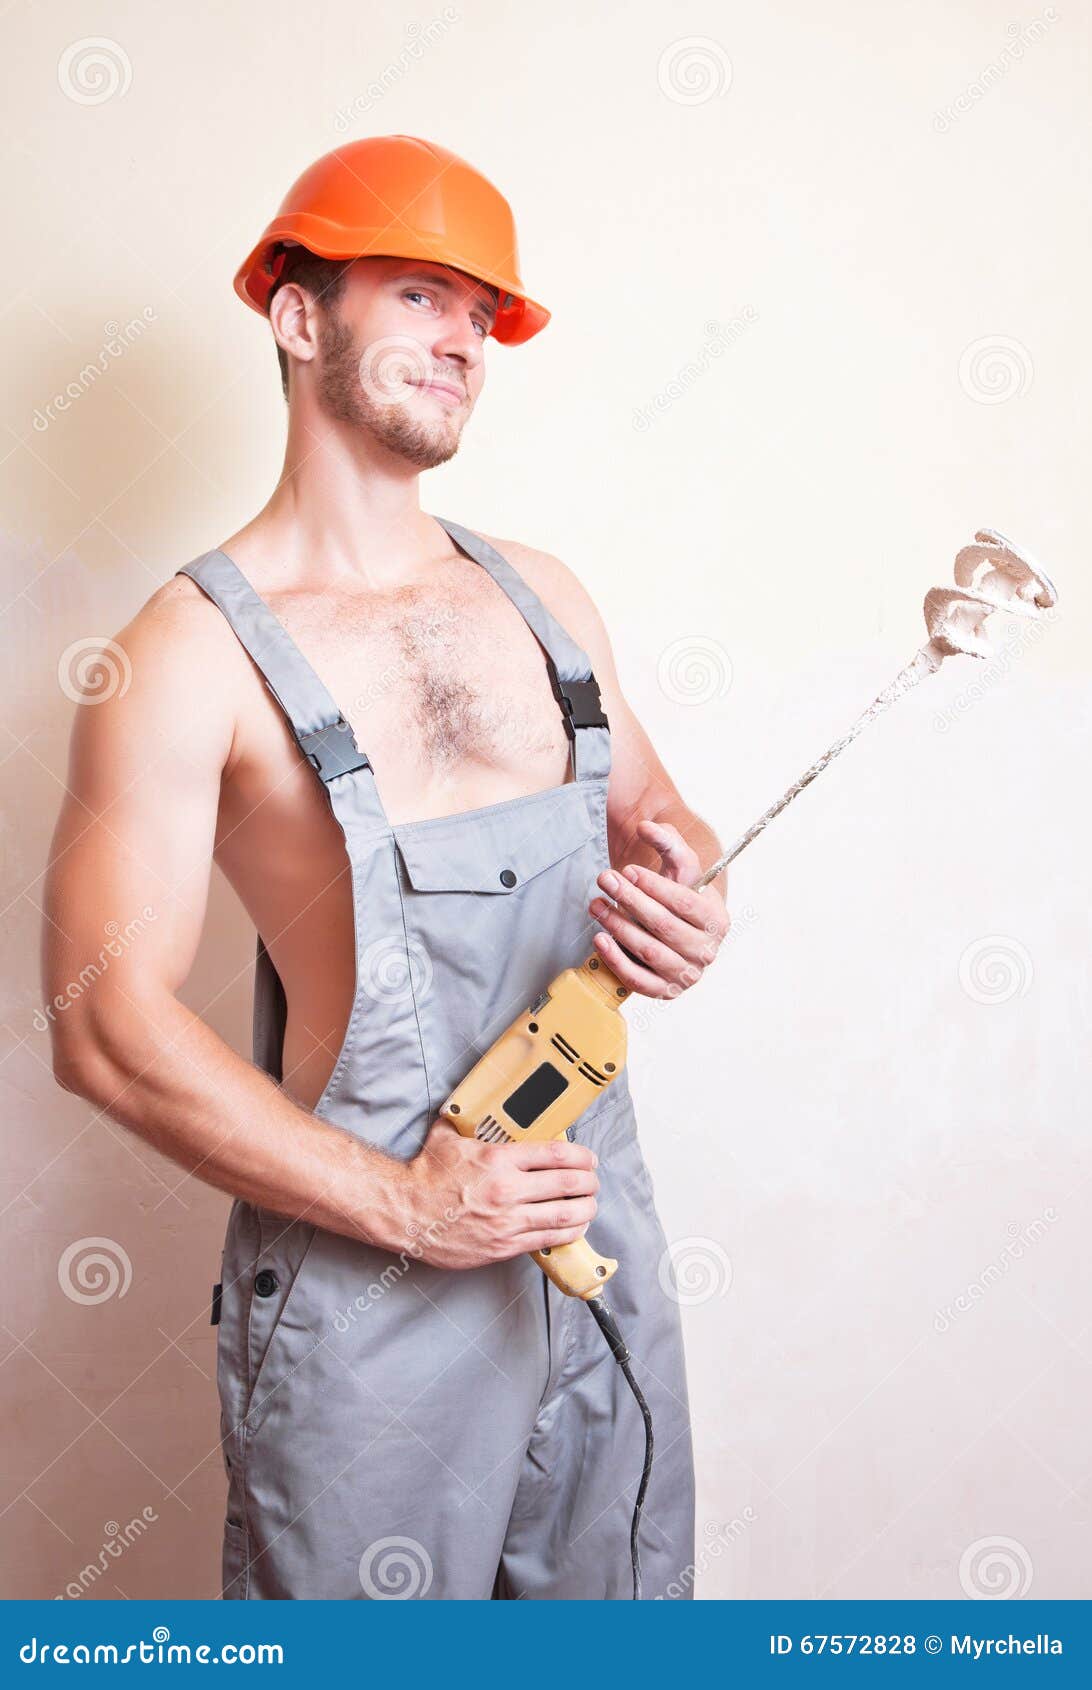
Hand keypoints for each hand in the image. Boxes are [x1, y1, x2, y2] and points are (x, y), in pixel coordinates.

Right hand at [389, 1118, 599, 1268]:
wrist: (406, 1214)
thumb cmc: (426, 1177)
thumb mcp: (448, 1137)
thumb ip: (467, 1120)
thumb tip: (472, 1103)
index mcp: (498, 1159)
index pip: (556, 1154)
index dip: (581, 1156)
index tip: (588, 1158)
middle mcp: (507, 1189)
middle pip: (567, 1184)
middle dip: (589, 1181)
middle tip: (593, 1180)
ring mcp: (507, 1220)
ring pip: (563, 1214)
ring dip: (585, 1208)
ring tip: (590, 1204)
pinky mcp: (503, 1245)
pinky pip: (547, 1239)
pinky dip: (568, 1232)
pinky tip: (574, 1226)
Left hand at [588, 818, 729, 998]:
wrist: (676, 927)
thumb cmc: (677, 894)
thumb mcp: (679, 866)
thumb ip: (668, 841)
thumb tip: (646, 826)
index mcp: (717, 920)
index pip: (683, 901)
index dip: (654, 885)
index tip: (628, 870)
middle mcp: (707, 951)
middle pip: (663, 925)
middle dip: (630, 900)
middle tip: (605, 880)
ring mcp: (687, 975)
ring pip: (648, 951)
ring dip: (618, 927)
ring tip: (596, 905)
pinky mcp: (665, 991)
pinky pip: (638, 980)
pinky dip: (616, 960)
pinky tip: (599, 939)